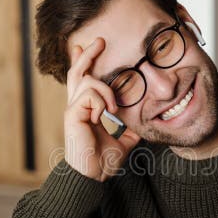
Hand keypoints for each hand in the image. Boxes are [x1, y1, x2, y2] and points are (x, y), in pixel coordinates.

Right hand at [64, 38, 139, 180]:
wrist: (93, 177)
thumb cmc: (103, 160)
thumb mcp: (124, 140)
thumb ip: (130, 128)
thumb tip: (145, 122)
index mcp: (86, 109)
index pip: (83, 80)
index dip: (85, 62)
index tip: (87, 47)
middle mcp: (77, 106)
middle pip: (77, 71)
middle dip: (88, 54)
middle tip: (99, 40)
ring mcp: (73, 109)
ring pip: (87, 80)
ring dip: (105, 90)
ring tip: (113, 108)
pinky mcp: (72, 114)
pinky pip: (89, 94)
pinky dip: (101, 102)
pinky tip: (103, 116)